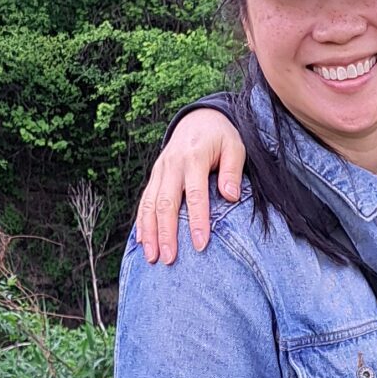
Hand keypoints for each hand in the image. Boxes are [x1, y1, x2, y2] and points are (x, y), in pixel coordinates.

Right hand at [134, 107, 246, 262]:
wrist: (198, 119)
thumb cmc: (221, 137)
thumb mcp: (235, 147)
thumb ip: (232, 171)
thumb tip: (230, 196)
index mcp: (193, 158)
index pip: (195, 195)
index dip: (197, 221)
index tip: (200, 245)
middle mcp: (172, 165)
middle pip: (166, 203)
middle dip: (166, 233)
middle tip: (169, 259)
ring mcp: (160, 171)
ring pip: (149, 204)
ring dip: (149, 232)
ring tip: (152, 257)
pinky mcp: (154, 176)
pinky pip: (144, 201)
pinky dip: (141, 222)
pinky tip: (141, 242)